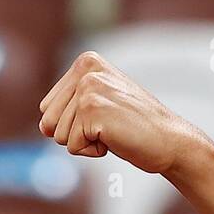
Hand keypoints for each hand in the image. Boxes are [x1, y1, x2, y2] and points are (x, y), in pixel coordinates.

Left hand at [38, 51, 210, 175]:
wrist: (170, 140)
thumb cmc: (134, 126)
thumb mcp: (98, 103)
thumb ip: (68, 106)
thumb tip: (43, 125)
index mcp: (85, 62)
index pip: (46, 107)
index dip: (72, 123)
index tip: (103, 116)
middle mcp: (86, 70)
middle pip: (48, 121)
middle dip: (75, 133)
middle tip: (109, 125)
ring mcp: (89, 89)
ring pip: (59, 136)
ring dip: (85, 142)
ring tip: (114, 130)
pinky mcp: (93, 111)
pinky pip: (73, 147)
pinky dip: (93, 151)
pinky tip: (117, 138)